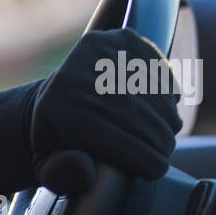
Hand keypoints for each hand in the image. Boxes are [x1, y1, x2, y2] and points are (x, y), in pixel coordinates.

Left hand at [30, 28, 181, 193]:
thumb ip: (62, 177)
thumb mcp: (47, 169)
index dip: (143, 159)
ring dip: (167, 121)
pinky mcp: (124, 38)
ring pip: (154, 95)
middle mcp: (75, 73)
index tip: (156, 171)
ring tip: (163, 138)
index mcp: (55, 110)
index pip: (114, 139)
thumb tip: (85, 170)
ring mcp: (101, 50)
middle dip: (159, 142)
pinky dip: (168, 96)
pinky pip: (162, 72)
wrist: (56, 98)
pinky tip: (158, 111)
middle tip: (164, 157)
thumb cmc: (56, 142)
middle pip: (137, 116)